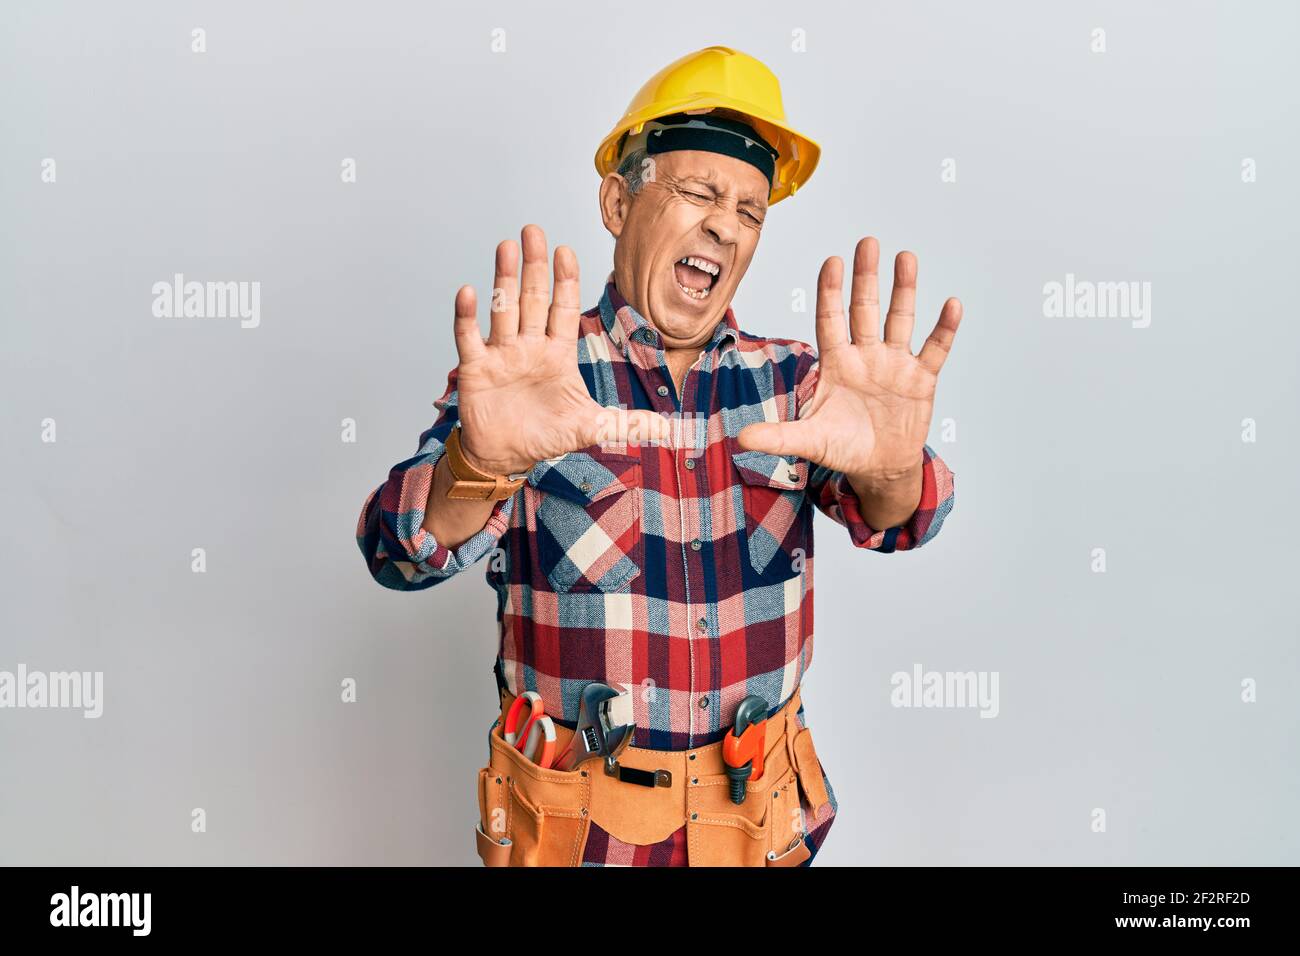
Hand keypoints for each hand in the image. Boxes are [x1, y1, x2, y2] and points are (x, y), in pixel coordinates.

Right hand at [451, 225, 670, 475]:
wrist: (505, 458)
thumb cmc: (546, 436)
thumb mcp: (591, 428)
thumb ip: (627, 424)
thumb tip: (669, 429)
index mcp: (557, 353)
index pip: (563, 308)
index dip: (566, 280)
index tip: (565, 251)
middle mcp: (529, 346)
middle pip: (533, 298)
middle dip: (535, 265)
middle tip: (534, 231)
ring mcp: (501, 354)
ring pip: (503, 308)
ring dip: (504, 278)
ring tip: (506, 247)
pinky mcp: (476, 369)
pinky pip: (469, 337)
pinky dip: (467, 316)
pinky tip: (468, 291)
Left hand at [737, 237, 961, 498]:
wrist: (878, 468)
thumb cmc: (842, 448)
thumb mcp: (809, 441)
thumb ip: (778, 436)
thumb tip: (741, 439)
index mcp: (836, 364)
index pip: (830, 320)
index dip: (831, 292)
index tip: (832, 261)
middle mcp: (865, 356)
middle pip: (864, 310)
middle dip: (865, 278)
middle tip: (867, 242)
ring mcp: (894, 364)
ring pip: (900, 320)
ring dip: (904, 290)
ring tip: (906, 258)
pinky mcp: (921, 379)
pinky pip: (935, 349)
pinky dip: (944, 329)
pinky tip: (952, 304)